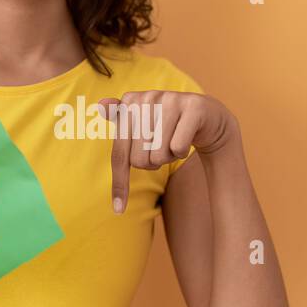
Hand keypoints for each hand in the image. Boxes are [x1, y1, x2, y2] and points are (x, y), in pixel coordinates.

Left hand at [96, 90, 235, 213]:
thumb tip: (100, 105)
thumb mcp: (141, 124)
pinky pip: (177, 148)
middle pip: (138, 159)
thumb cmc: (167, 126)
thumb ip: (119, 117)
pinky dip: (181, 153)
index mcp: (130, 101)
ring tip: (174, 143)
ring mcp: (171, 100)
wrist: (206, 117)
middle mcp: (148, 97)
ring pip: (158, 155)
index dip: (120, 183)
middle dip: (152, 163)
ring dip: (167, 158)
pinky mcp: (194, 107)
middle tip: (162, 150)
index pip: (119, 153)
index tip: (118, 210)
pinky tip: (187, 140)